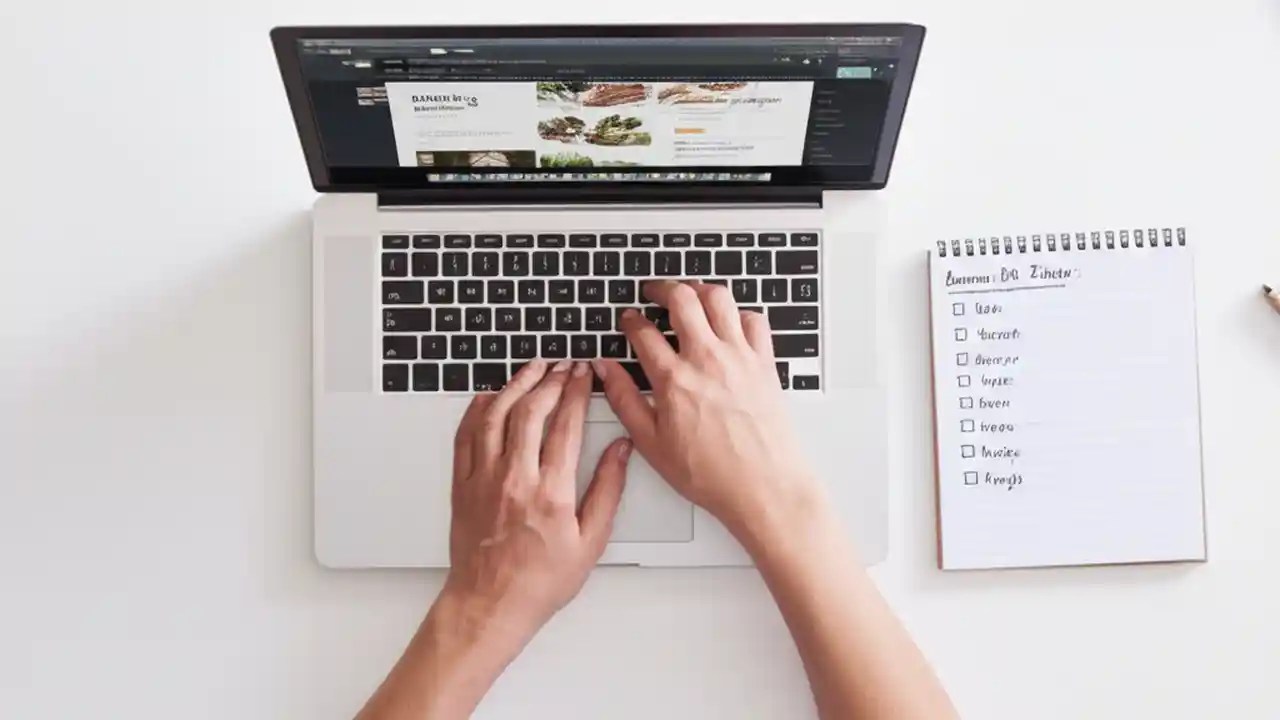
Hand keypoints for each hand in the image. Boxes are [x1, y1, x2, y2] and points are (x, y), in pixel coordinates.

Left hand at [444, 359, 630, 642]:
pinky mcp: (461, 486)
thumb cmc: (540, 581)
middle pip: (530, 412)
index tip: (582, 374)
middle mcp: (514, 479)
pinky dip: (477, 410)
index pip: (565, 425)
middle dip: (549, 381)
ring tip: (531, 369)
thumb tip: (621, 451)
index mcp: (551, 492)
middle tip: (561, 366)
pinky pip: (465, 436)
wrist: (490, 605)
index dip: (576, 392)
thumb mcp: (591, 541)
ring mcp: (482, 479)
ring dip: (515, 386)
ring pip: (495, 416)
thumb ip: (608, 490)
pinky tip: (490, 397)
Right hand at [594, 281, 821, 540]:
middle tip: (654, 291)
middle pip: (682, 299)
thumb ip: (625, 400)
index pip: (643, 331)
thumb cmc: (711, 474)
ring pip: (719, 299)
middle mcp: (707, 359)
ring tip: (690, 293)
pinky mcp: (765, 363)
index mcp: (674, 380)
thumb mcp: (652, 444)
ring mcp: (739, 357)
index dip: (630, 320)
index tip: (628, 319)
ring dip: (700, 289)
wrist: (764, 487)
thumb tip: (605, 370)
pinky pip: (754, 320)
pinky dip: (739, 313)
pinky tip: (730, 321)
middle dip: (662, 288)